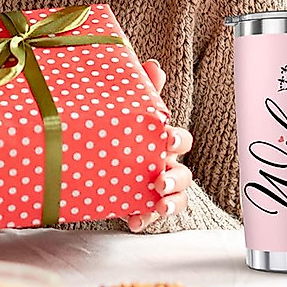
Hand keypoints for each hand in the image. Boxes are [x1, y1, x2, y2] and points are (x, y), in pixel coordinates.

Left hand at [127, 60, 192, 230]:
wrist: (102, 157)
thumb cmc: (128, 130)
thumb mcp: (133, 110)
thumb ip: (144, 90)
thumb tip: (153, 65)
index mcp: (163, 142)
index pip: (181, 140)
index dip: (178, 140)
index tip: (168, 138)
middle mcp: (165, 166)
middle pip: (184, 174)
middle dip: (176, 178)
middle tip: (161, 179)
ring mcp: (156, 188)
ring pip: (176, 199)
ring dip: (170, 203)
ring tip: (157, 206)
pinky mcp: (141, 205)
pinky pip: (148, 217)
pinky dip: (143, 219)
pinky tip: (133, 221)